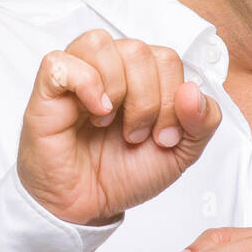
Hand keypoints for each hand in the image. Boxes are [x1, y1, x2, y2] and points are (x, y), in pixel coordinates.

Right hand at [17, 29, 222, 225]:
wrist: (89, 206)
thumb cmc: (126, 173)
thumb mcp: (182, 152)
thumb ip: (203, 121)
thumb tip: (193, 90)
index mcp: (143, 77)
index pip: (167, 57)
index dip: (172, 97)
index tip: (164, 136)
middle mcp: (111, 69)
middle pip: (139, 50)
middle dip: (148, 101)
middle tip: (136, 136)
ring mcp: (77, 76)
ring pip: (100, 44)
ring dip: (117, 90)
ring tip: (111, 124)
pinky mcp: (48, 90)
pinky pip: (60, 62)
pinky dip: (85, 84)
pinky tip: (96, 112)